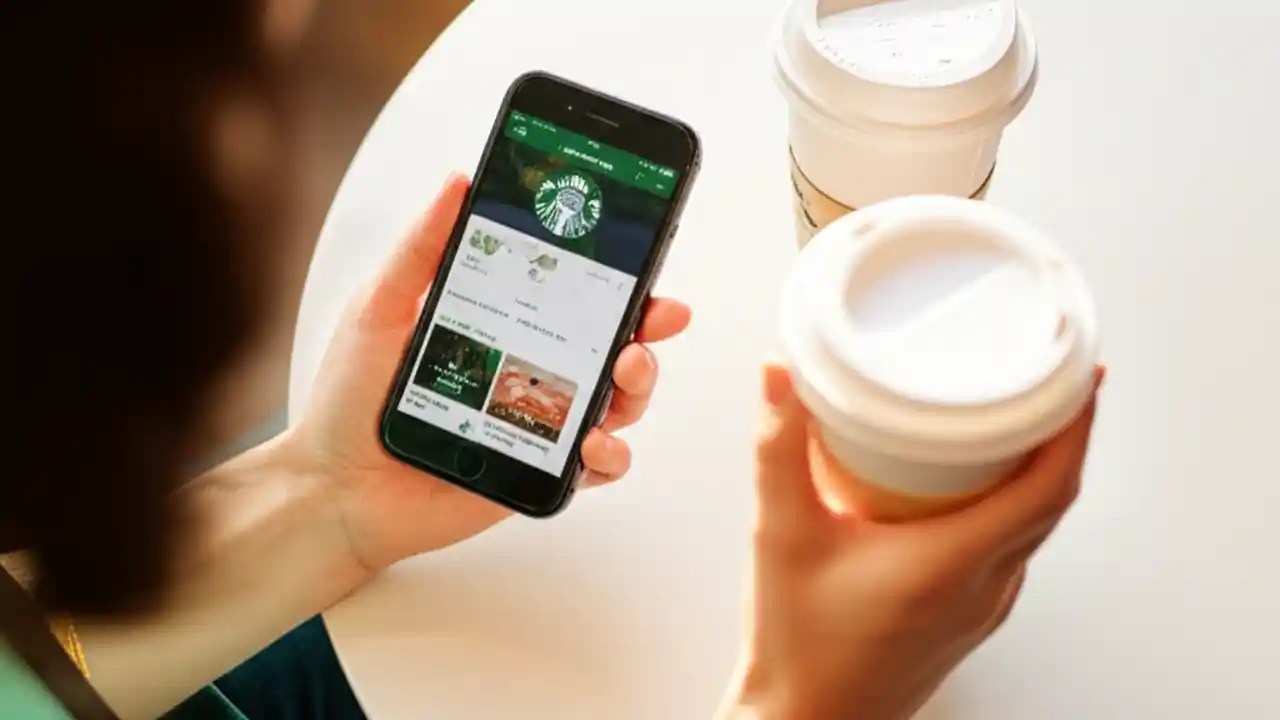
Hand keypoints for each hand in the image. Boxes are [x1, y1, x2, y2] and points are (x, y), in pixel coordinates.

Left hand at [287, 174, 690, 571]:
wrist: (334, 487)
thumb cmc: (350, 400)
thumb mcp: (381, 307)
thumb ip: (422, 248)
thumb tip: (458, 182)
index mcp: (506, 324)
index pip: (577, 293)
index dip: (619, 275)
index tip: (644, 255)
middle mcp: (533, 370)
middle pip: (615, 343)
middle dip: (648, 327)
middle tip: (653, 319)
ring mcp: (541, 422)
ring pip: (620, 401)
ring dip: (638, 385)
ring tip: (624, 373)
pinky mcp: (540, 472)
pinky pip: (598, 467)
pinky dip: (611, 455)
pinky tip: (591, 444)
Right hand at [719, 365, 1102, 719]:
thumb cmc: (797, 647)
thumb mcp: (780, 534)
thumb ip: (779, 448)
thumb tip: (782, 375)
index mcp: (953, 564)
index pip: (1050, 487)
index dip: (1078, 423)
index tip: (1082, 372)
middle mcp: (983, 588)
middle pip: (1052, 499)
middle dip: (1062, 430)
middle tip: (1051, 373)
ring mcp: (980, 608)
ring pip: (1033, 526)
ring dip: (1036, 469)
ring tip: (1015, 416)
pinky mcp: (965, 618)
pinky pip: (1009, 549)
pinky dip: (1008, 503)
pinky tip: (970, 484)